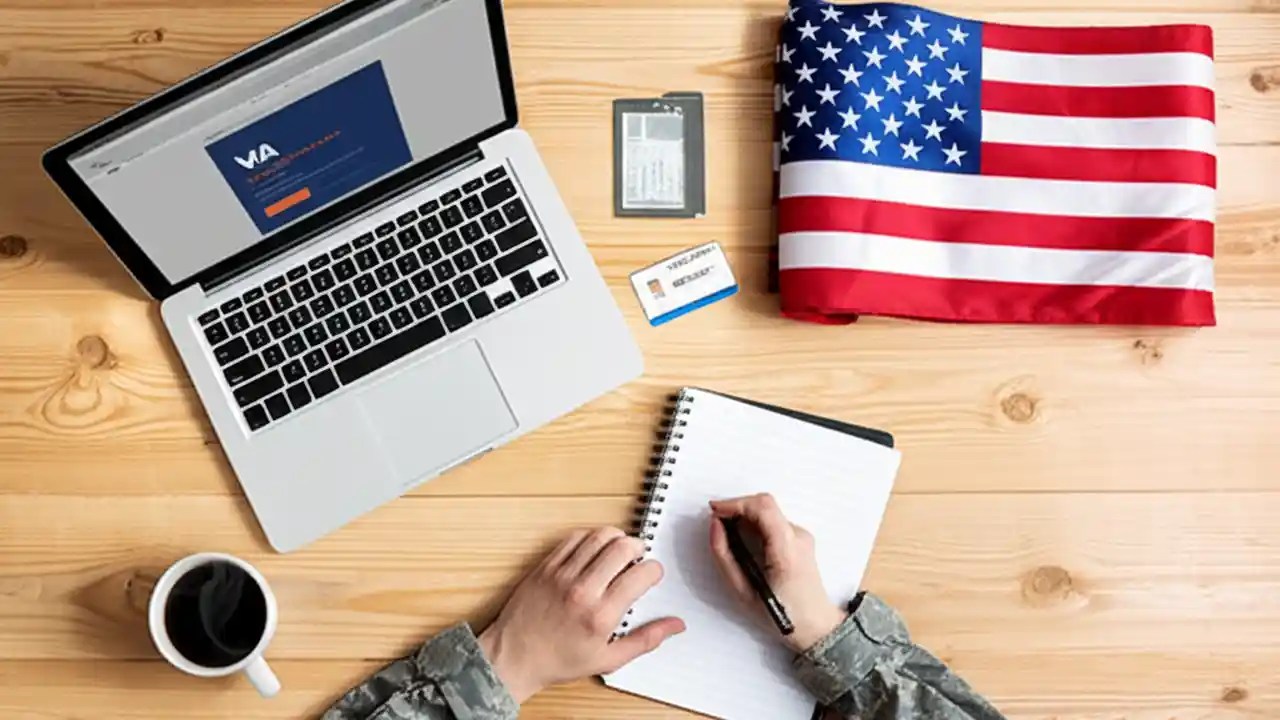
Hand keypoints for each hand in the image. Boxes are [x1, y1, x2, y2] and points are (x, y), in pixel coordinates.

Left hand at [477, 527, 684, 702]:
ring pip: (599, 536)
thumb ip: (646, 640)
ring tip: (618, 551)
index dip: (654, 570)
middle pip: (622, 547)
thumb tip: (675, 626)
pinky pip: (574, 538)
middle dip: (638, 547)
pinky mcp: (546, 566)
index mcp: (601, 616)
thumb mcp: (609, 659)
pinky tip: (594, 550)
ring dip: (616, 538)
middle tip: (637, 558)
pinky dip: (590, 538)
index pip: (641, 574)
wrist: (514, 657)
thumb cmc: (558, 661)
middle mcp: (582, 591)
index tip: (651, 575)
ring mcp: (562, 575)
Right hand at [709, 494, 847, 652]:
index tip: (714, 511)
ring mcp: (801, 536)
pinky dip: (754, 524)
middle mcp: (798, 537)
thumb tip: (715, 526)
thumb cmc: (783, 615)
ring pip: (767, 511)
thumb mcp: (743, 592)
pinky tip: (746, 543)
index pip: (762, 508)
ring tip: (730, 539)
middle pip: (764, 505)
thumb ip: (725, 556)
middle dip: (737, 509)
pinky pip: (772, 521)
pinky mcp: (799, 538)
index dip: (734, 504)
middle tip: (718, 526)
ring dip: (744, 517)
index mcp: (787, 551)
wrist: (815, 625)